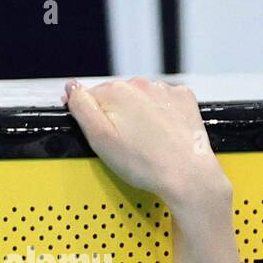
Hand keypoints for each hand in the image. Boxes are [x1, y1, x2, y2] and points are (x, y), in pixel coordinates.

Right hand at [63, 77, 229, 205]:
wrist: (189, 177)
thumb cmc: (147, 165)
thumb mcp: (100, 140)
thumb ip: (80, 108)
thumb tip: (72, 89)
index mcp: (116, 92)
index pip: (90, 97)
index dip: (92, 117)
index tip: (101, 134)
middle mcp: (140, 85)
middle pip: (116, 96)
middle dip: (117, 116)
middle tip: (127, 143)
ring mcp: (164, 91)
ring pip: (141, 98)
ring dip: (140, 114)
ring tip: (147, 141)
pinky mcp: (184, 100)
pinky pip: (164, 101)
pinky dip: (162, 113)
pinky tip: (163, 133)